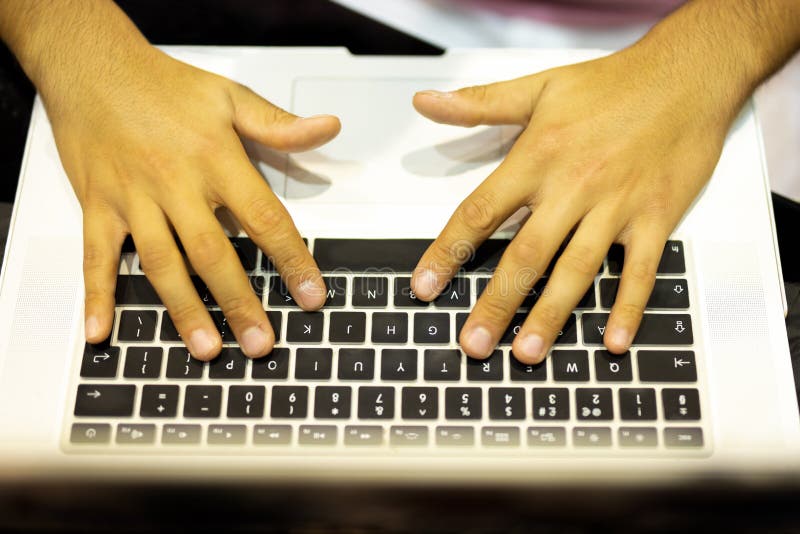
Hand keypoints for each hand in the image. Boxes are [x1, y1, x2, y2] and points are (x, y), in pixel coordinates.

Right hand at [52, 47, 339, 359]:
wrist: (92, 65)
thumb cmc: (164, 85)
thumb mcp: (228, 95)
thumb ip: (278, 124)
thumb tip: (326, 129)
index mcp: (214, 160)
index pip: (264, 218)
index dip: (292, 260)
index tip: (311, 296)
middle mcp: (175, 184)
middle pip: (212, 253)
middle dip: (239, 302)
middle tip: (260, 343)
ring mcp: (133, 199)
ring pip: (160, 263)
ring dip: (183, 309)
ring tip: (207, 349)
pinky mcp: (98, 206)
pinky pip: (96, 257)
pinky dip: (98, 295)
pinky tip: (103, 331)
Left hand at [410, 49, 732, 362]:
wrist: (687, 75)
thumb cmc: (611, 84)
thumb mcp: (539, 86)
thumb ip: (479, 103)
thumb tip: (426, 104)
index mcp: (537, 158)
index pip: (480, 213)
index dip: (448, 253)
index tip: (424, 287)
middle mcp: (573, 187)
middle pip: (525, 255)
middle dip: (496, 303)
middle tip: (474, 343)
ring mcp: (616, 206)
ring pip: (576, 270)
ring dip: (550, 315)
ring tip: (526, 353)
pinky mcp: (655, 218)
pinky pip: (640, 269)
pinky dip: (627, 306)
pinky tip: (612, 341)